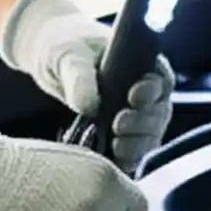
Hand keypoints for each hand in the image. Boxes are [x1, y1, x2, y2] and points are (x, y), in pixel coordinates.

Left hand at [0, 0, 174, 172]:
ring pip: (150, 137)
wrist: (50, 62)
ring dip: (138, 146)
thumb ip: (80, 76)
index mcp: (141, 64)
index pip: (160, 79)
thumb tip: (91, 106)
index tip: (133, 97)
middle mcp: (146, 93)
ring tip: (117, 148)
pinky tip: (114, 163)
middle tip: (119, 126)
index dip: (152, 91)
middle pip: (159, 114)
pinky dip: (127, 161)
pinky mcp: (121, 137)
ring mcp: (136, 117)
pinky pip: (134, 154)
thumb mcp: (67, 55)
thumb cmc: (64, 47)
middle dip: (143, 124)